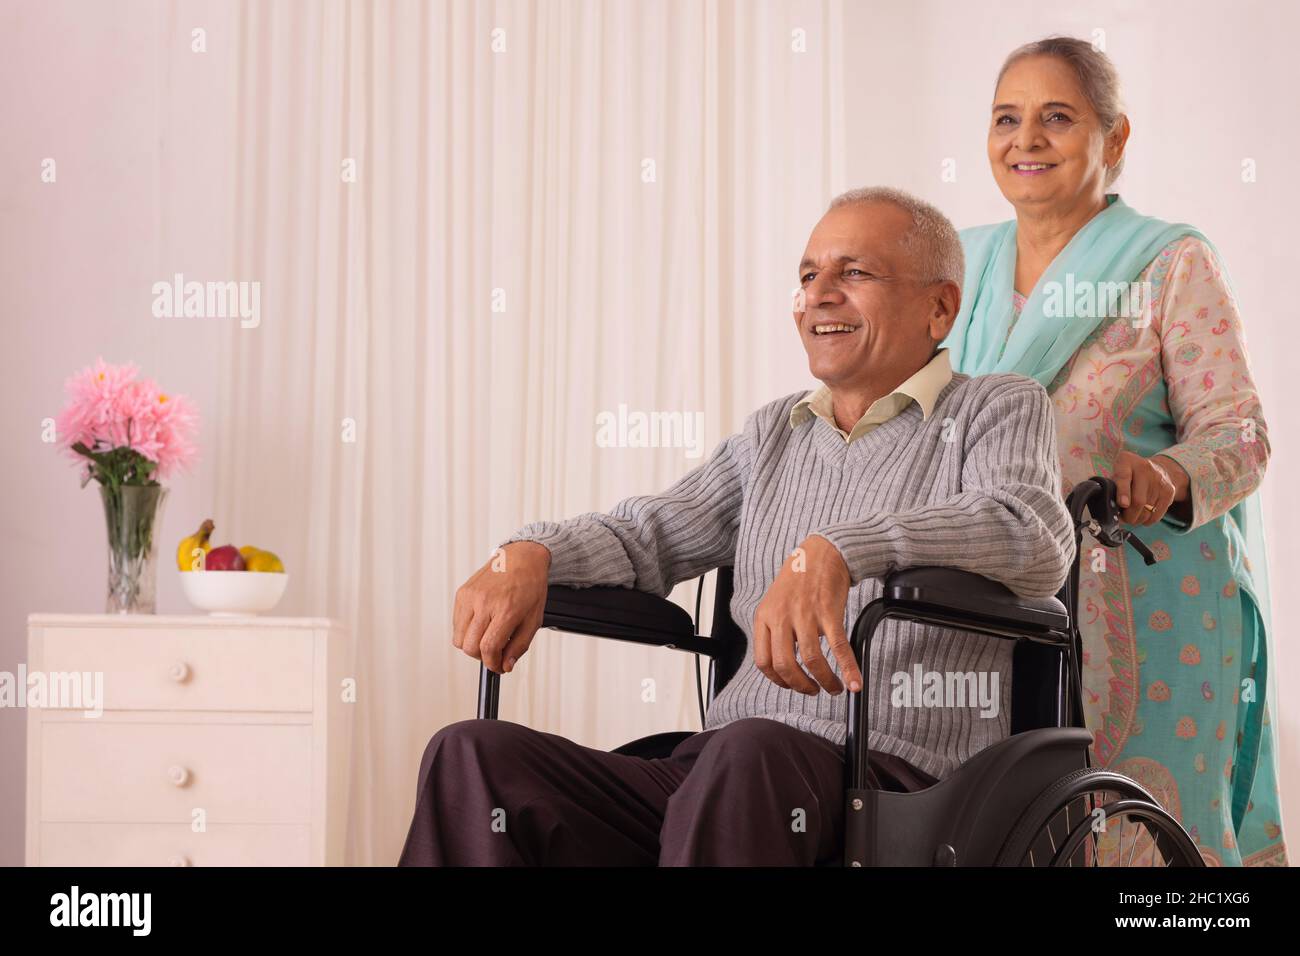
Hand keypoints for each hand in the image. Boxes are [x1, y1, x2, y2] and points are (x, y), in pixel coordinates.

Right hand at [453, 541, 550, 673]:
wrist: (522, 559)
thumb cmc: (530, 587)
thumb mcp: (533, 620)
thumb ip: (519, 646)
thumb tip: (505, 665)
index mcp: (506, 610)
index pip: (488, 648)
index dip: (492, 664)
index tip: (497, 666)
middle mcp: (485, 603)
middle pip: (470, 646)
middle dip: (481, 656)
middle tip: (493, 652)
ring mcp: (470, 597)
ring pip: (458, 638)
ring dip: (471, 644)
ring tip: (487, 637)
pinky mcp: (462, 593)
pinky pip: (456, 623)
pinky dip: (466, 630)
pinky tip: (481, 624)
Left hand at [752, 535, 862, 695]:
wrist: (820, 553)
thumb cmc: (798, 579)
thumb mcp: (774, 603)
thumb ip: (774, 631)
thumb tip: (783, 663)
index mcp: (764, 617)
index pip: (763, 661)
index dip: (777, 680)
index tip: (789, 685)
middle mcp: (781, 617)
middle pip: (785, 665)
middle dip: (800, 686)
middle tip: (811, 691)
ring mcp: (805, 614)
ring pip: (811, 660)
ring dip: (824, 681)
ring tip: (833, 687)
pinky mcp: (828, 612)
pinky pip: (838, 647)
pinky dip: (847, 669)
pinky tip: (853, 681)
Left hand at [1112, 450, 1185, 525]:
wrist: (1157, 468)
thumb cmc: (1130, 474)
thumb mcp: (1117, 472)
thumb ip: (1112, 487)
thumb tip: (1111, 509)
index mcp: (1126, 461)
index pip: (1124, 477)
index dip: (1123, 492)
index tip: (1123, 504)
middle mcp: (1144, 468)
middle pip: (1138, 500)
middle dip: (1128, 515)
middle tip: (1123, 519)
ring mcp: (1159, 479)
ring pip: (1147, 509)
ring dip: (1137, 519)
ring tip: (1132, 518)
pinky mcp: (1169, 491)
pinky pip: (1157, 513)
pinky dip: (1148, 520)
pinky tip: (1143, 517)